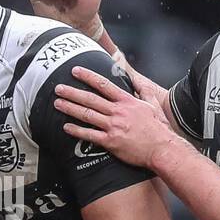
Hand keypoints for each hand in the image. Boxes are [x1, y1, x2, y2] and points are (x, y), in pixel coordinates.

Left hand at [55, 66, 178, 169]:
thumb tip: (137, 81)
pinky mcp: (111, 141)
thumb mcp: (152, 104)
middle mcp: (118, 112)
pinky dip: (76, 131)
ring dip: (70, 108)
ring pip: (87, 114)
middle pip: (90, 99)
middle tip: (58, 87)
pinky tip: (66, 127)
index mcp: (127, 101)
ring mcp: (114, 126)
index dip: (88, 76)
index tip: (75, 70)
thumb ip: (142, 91)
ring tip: (57, 103)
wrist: (161, 148)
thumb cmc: (158, 128)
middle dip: (72, 92)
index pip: (104, 85)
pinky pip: (90, 135)